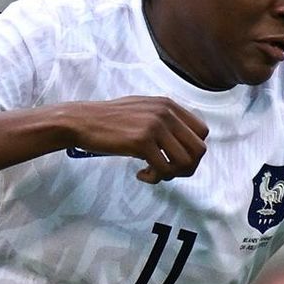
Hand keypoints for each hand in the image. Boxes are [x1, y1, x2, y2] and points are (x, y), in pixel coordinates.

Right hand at [62, 97, 210, 183]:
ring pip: (185, 162)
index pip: (202, 132)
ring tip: (152, 173)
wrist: (81, 121)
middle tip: (168, 171)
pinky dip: (155, 178)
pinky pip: (164, 170)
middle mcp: (165, 113)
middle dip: (187, 167)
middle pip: (199, 149)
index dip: (192, 150)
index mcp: (168, 105)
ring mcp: (155, 126)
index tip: (174, 157)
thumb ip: (165, 120)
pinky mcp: (141, 141)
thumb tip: (184, 142)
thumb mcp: (143, 110)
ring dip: (171, 175)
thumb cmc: (110, 120)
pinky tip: (141, 174)